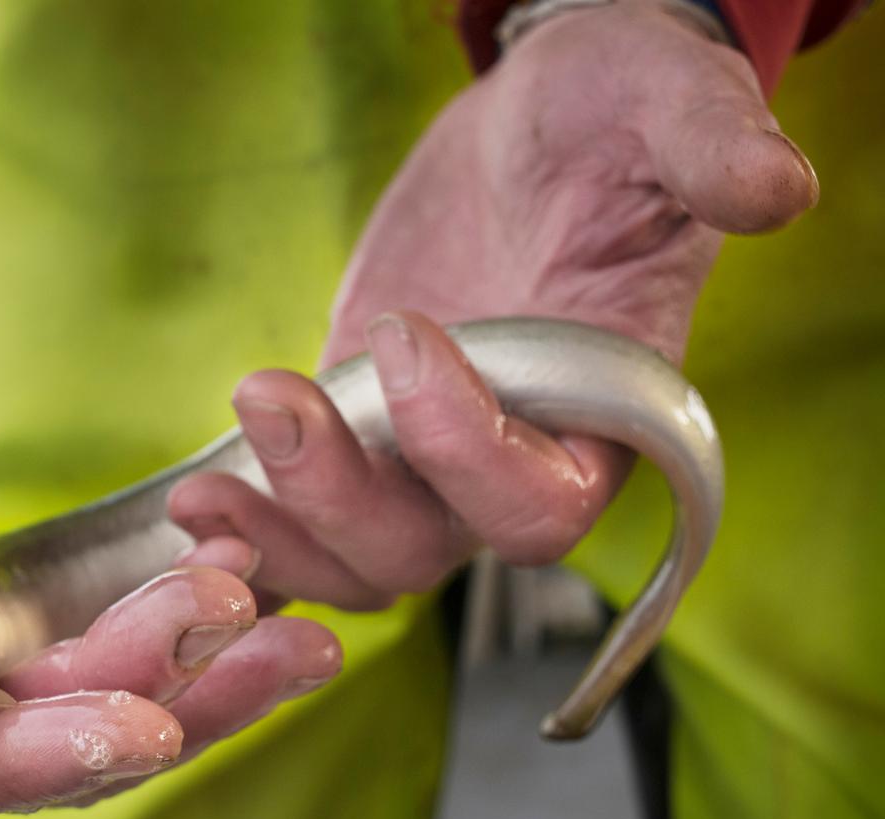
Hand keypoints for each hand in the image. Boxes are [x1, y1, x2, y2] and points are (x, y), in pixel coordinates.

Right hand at [0, 326, 339, 818]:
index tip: (102, 726)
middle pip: (1, 758)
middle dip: (114, 715)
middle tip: (222, 648)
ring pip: (78, 724)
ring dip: (191, 690)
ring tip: (296, 635)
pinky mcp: (15, 659)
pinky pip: (114, 673)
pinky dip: (198, 656)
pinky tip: (292, 622)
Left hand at [169, 0, 816, 606]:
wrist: (539, 125)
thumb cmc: (617, 116)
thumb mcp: (665, 106)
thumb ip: (710, 152)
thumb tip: (777, 189)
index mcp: (603, 414)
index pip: (539, 501)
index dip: (466, 449)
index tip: (406, 338)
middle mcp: (514, 458)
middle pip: (427, 550)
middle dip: (338, 497)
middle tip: (274, 395)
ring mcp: (428, 459)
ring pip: (356, 559)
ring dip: (279, 534)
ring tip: (205, 490)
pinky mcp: (360, 436)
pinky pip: (306, 522)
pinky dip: (254, 532)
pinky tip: (195, 505)